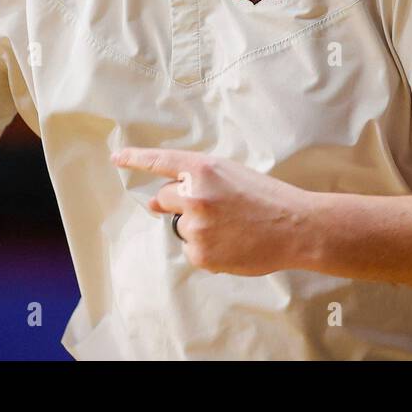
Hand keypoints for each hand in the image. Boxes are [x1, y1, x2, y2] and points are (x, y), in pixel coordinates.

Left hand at [111, 148, 312, 275]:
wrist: (295, 228)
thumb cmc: (267, 198)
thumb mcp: (231, 175)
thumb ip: (196, 181)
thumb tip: (155, 201)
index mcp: (203, 169)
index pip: (159, 161)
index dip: (135, 159)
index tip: (116, 158)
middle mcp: (194, 195)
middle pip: (166, 198)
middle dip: (181, 203)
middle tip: (216, 208)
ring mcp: (195, 227)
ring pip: (181, 226)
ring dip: (198, 227)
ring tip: (232, 227)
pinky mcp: (200, 254)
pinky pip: (192, 250)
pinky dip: (208, 248)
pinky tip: (232, 243)